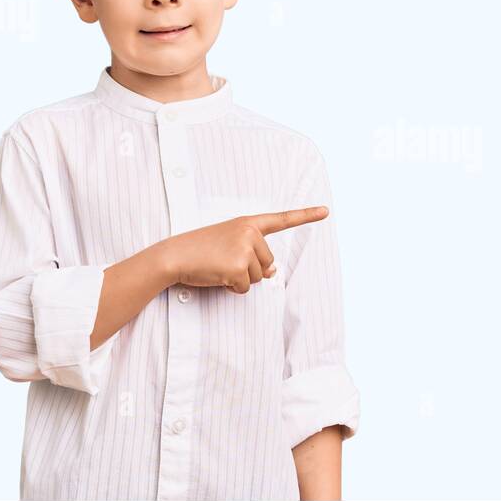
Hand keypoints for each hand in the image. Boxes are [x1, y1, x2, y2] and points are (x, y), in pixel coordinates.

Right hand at [161, 206, 328, 293]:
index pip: (281, 219)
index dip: (306, 216)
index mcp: (248, 223)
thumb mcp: (229, 246)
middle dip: (249, 269)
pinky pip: (245, 288)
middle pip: (268, 263)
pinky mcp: (238, 267)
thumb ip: (254, 254)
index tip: (326, 211)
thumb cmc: (199, 251)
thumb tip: (273, 272)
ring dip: (240, 279)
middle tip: (224, 262)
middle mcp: (250, 233)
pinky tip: (217, 276)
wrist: (173, 256)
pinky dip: (233, 288)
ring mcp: (245, 249)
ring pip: (258, 277)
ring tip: (218, 267)